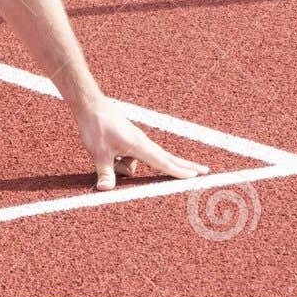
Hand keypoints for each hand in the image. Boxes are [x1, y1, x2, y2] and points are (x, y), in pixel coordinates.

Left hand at [73, 98, 209, 190]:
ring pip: (134, 164)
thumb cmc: (96, 127)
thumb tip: (105, 189)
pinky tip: (106, 154)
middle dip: (184, 166)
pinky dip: (118, 162)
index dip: (179, 171)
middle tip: (205, 172)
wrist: (91, 106)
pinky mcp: (128, 141)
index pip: (163, 163)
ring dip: (122, 167)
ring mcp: (136, 142)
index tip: (195, 176)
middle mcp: (142, 144)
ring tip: (106, 154)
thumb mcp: (98, 154)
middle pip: (167, 159)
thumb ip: (105, 173)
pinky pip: (127, 159)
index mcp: (140, 146)